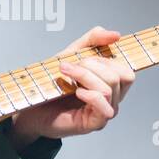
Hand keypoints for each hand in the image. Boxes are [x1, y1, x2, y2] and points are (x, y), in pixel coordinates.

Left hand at [10, 26, 134, 142]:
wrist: (32, 108)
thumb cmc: (53, 84)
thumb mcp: (73, 54)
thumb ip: (93, 40)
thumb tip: (115, 35)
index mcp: (110, 83)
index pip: (125, 70)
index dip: (106, 59)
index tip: (82, 56)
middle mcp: (112, 99)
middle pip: (120, 77)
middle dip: (92, 65)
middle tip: (68, 66)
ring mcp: (105, 112)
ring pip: (110, 89)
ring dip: (85, 76)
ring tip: (65, 73)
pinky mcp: (95, 123)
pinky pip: (104, 107)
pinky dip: (90, 95)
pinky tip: (76, 92)